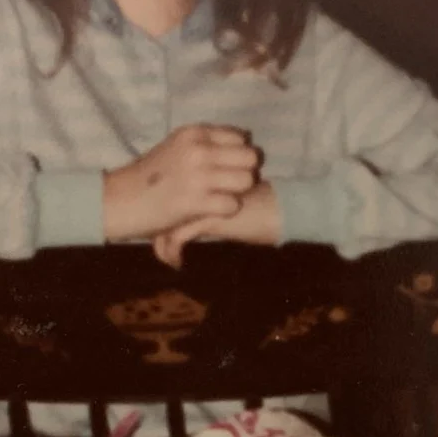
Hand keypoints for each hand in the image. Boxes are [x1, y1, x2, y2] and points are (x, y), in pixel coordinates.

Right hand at [103, 125, 259, 241]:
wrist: (121, 201)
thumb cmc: (150, 176)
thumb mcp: (176, 147)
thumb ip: (205, 143)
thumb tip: (242, 143)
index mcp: (193, 133)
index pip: (240, 138)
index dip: (238, 155)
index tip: (225, 167)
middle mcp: (198, 150)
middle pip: (250, 158)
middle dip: (243, 172)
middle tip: (229, 185)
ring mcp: (198, 175)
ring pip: (246, 180)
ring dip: (237, 192)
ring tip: (221, 197)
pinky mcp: (196, 201)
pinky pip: (233, 204)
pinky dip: (226, 210)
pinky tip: (212, 210)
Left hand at [152, 181, 281, 268]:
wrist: (282, 208)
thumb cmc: (261, 204)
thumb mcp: (229, 198)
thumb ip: (210, 200)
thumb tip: (191, 217)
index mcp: (201, 174)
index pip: (168, 189)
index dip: (158, 210)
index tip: (156, 228)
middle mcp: (197, 182)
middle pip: (162, 204)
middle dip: (155, 226)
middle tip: (155, 243)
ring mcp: (201, 198)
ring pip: (166, 220)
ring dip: (160, 240)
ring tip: (162, 254)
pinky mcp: (208, 218)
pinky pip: (179, 237)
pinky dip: (172, 251)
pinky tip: (176, 263)